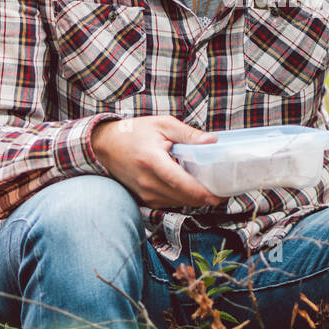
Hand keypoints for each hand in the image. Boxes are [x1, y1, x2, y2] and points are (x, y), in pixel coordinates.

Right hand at [91, 115, 223, 209]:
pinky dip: (182, 198)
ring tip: (210, 190)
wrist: (106, 146)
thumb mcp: (163, 125)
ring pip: (177, 203)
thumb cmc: (135, 132)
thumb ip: (188, 134)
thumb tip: (212, 141)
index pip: (180, 182)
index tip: (218, 196)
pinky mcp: (144, 199)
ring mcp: (144, 193)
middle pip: (182, 197)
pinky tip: (190, 189)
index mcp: (152, 161)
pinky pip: (169, 203)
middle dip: (204, 197)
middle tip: (222, 192)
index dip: (201, 192)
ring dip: (194, 199)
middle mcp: (147, 181)